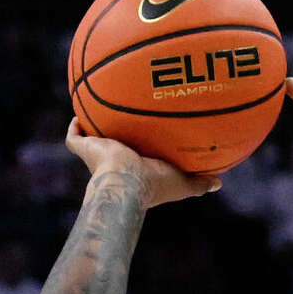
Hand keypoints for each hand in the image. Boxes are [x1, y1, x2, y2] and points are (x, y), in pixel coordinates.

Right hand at [65, 121, 221, 207]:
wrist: (126, 182)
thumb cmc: (154, 185)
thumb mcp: (182, 182)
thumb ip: (199, 182)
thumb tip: (218, 183)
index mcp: (135, 169)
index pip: (136, 158)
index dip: (139, 148)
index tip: (144, 135)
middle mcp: (115, 163)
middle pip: (113, 147)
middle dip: (115, 136)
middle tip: (121, 118)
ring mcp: (97, 156)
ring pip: (91, 140)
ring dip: (92, 127)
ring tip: (96, 109)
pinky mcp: (85, 149)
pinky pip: (74, 137)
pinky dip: (74, 126)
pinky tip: (78, 112)